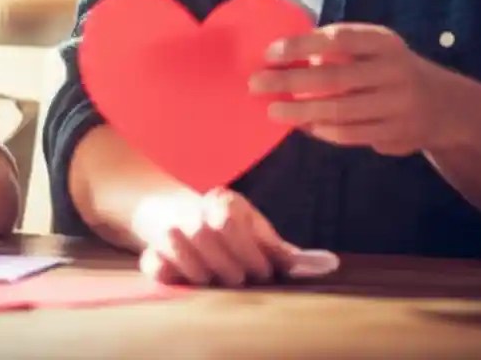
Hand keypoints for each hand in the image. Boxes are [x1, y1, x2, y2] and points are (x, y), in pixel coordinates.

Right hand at [132, 188, 336, 286]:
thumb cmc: (229, 230)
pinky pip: (155, 265)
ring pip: (179, 247)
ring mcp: (169, 230)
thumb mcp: (257, 232)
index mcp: (224, 202)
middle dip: (227, 265)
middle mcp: (194, 211)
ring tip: (213, 279)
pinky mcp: (151, 253)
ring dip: (200, 271)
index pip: (230, 222)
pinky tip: (184, 279)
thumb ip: (285, 252)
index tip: (261, 271)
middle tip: (237, 278)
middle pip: (204, 235)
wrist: (175, 214)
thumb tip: (329, 264)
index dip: (248, 252)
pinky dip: (168, 273)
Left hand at [249, 24, 466, 156]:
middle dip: (289, 81)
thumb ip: (338, 49)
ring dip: (300, 111)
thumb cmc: (391, 70)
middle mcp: (393, 72)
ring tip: (272, 110)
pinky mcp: (394, 134)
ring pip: (339, 111)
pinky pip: (349, 133)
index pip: (338, 39)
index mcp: (384, 43)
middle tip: (256, 84)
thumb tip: (283, 54)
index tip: (269, 53)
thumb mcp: (375, 50)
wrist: (445, 106)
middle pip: (333, 78)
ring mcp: (396, 105)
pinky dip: (320, 130)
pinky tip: (300, 125)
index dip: (301, 45)